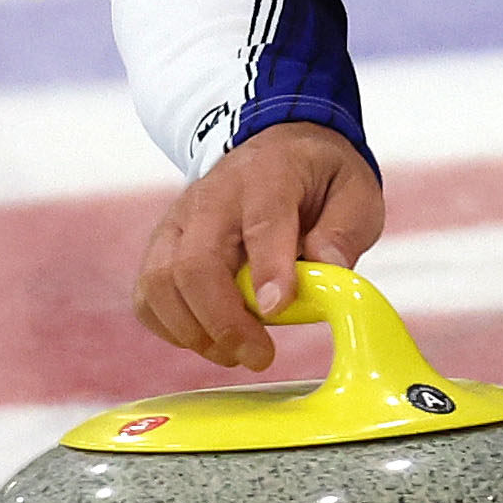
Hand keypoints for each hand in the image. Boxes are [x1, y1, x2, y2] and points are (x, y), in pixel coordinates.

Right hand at [131, 122, 386, 371]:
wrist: (276, 147)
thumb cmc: (317, 177)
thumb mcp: (355, 190)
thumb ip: (344, 230)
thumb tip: (326, 267)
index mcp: (269, 176)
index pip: (261, 223)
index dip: (267, 270)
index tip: (277, 311)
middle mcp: (213, 196)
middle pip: (195, 262)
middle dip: (223, 321)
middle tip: (259, 355)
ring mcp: (180, 220)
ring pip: (160, 282)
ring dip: (194, 331)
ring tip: (234, 352)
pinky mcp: (162, 244)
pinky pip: (147, 294)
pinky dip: (170, 327)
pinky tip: (207, 339)